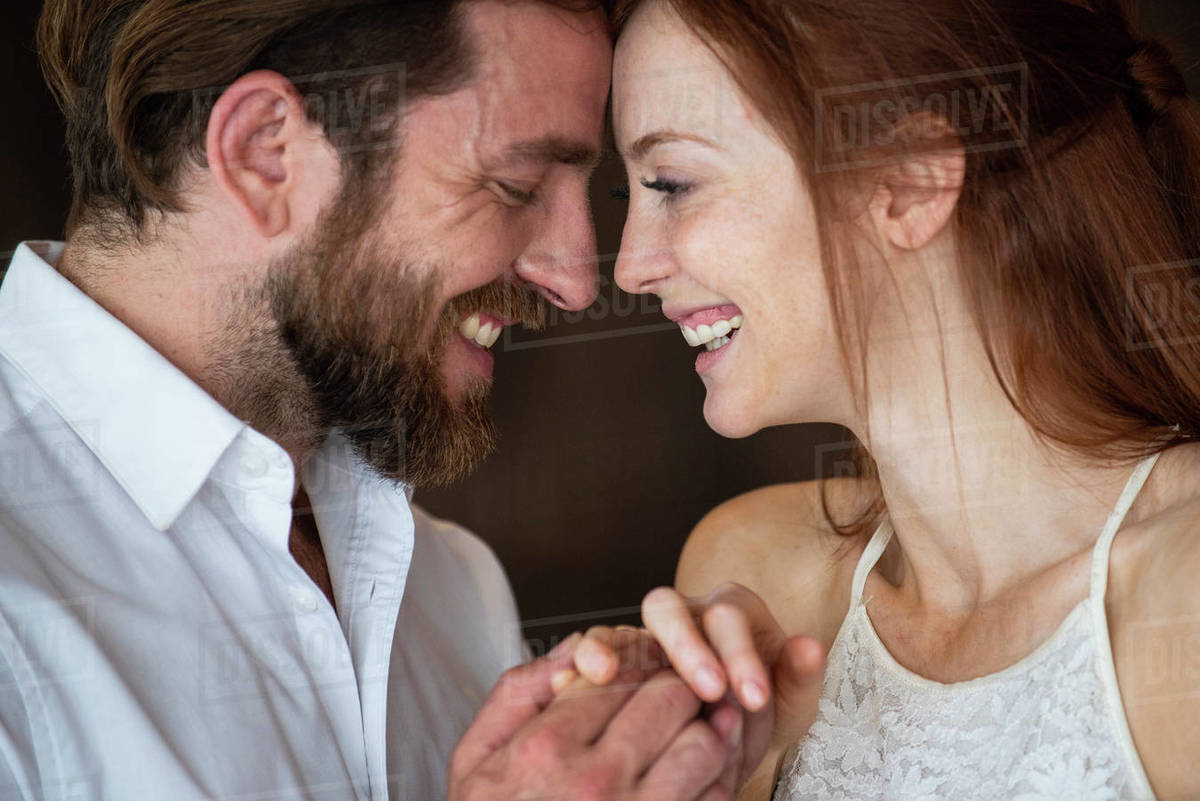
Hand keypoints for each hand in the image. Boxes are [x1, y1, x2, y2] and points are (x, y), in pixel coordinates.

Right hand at [448, 631, 744, 800]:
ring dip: (702, 733)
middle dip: (673, 689)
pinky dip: (717, 778)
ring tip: (687, 734)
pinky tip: (699, 774)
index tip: (638, 673)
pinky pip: (716, 797)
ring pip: (705, 744)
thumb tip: (571, 650)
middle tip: (669, 697)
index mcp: (546, 749)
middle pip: (670, 698)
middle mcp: (595, 782)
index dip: (636, 665)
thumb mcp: (474, 760)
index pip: (618, 673)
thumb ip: (518, 693)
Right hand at [563, 584, 825, 797]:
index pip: (728, 617)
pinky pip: (589, 655)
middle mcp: (683, 616)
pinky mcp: (613, 664)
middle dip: (685, 648)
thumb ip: (800, 674)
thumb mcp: (790, 703)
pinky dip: (576, 662)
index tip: (754, 695)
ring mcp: (643, 639)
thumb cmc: (760, 711)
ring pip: (620, 626)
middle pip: (669, 608)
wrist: (731, 737)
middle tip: (707, 691)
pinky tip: (568, 683)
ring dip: (611, 649)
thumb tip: (808, 646)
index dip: (740, 654)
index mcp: (729, 612)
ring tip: (604, 675)